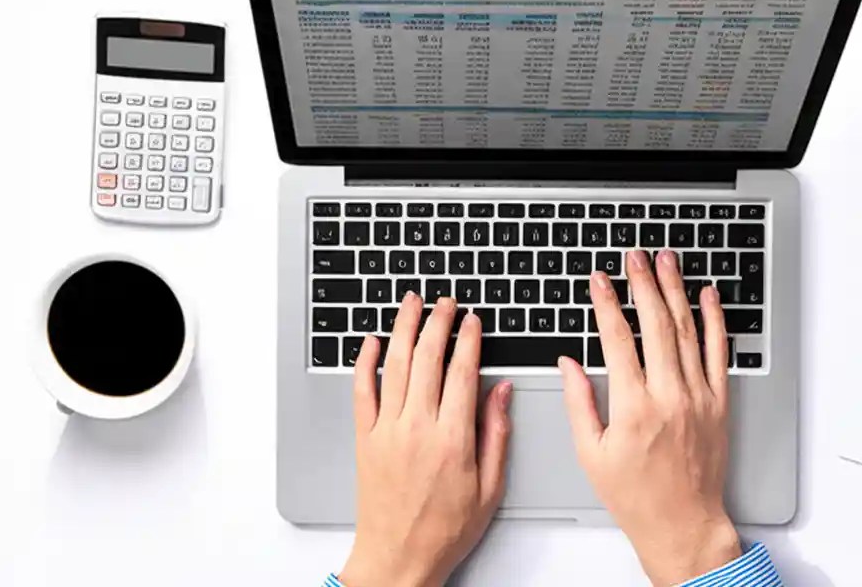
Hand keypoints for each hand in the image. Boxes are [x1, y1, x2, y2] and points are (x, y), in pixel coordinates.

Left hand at [339, 294, 512, 586]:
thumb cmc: (444, 530)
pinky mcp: (364, 439)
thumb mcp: (489, 488)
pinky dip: (365, 362)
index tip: (473, 320)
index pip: (461, 372)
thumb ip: (496, 434)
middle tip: (445, 302)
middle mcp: (417, 429)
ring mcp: (386, 431)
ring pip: (394, 366)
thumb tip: (501, 391)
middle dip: (438, 323)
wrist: (397, 559)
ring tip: (411, 304)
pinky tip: (372, 341)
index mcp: (453, 440)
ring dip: (403, 329)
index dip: (469, 340)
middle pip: (427, 359)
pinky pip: (361, 391)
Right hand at [559, 250, 740, 586]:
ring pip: (686, 331)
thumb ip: (578, 403)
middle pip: (655, 324)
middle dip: (642, 284)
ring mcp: (698, 398)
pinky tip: (707, 296)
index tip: (599, 280)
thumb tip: (569, 364)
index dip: (606, 303)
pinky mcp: (719, 403)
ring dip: (675, 291)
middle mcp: (668, 396)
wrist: (683, 524)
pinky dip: (714, 321)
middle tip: (634, 257)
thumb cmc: (636, 495)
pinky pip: (717, 353)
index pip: (617, 339)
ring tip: (666, 261)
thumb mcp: (591, 453)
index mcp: (632, 407)